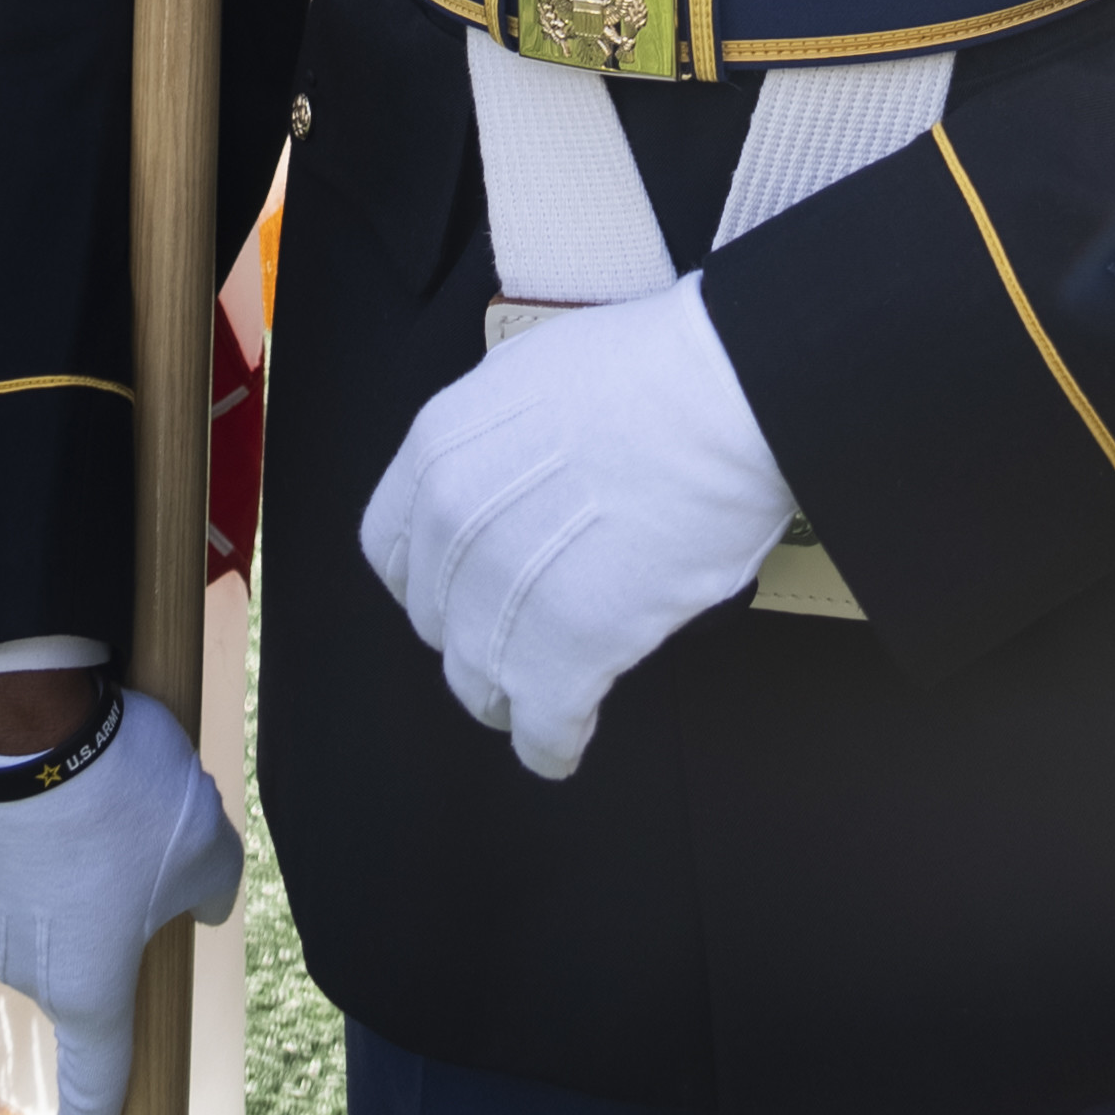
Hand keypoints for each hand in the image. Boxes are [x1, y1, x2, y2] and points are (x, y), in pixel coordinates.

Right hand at [0, 687, 242, 1114]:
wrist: (26, 719)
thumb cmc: (121, 801)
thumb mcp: (204, 844)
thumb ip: (212, 892)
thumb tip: (200, 904)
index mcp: (88, 990)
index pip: (97, 1082)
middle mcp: (31, 972)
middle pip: (90, 968)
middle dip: (124, 923)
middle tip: (153, 843)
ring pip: (60, 913)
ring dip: (89, 874)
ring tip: (114, 801)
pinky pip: (30, 870)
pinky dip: (56, 842)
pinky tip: (75, 787)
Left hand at [360, 273, 795, 782]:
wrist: (723, 394)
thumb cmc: (650, 370)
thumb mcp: (531, 374)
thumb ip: (494, 439)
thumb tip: (502, 478)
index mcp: (438, 453)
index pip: (391, 551)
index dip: (429, 578)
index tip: (460, 589)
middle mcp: (452, 529)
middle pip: (438, 622)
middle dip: (476, 631)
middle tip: (526, 627)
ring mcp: (504, 598)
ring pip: (478, 683)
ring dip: (509, 693)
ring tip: (547, 689)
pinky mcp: (567, 654)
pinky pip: (540, 731)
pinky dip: (552, 744)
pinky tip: (566, 741)